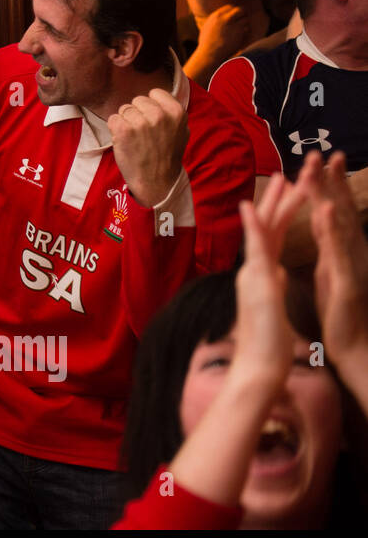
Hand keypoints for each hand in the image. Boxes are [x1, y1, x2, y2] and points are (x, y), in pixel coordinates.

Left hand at [108, 88, 188, 207]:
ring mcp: (141, 122)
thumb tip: (159, 96)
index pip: (154, 92)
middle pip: (137, 100)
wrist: (156, 182)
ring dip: (125, 122)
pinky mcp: (123, 131)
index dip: (150, 106)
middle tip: (142, 133)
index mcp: (176, 111)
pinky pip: (113, 119)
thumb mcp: (180, 131)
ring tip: (135, 139)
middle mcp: (159, 115)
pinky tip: (124, 141)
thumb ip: (171, 113)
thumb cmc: (166, 156)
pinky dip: (115, 129)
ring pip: (124, 109)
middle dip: (137, 113)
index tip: (151, 120)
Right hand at [194, 4, 249, 63]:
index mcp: (216, 16)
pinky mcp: (239, 31)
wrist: (210, 53)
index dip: (233, 11)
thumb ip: (214, 21)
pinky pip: (247, 28)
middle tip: (241, 20)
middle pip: (240, 9)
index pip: (230, 7)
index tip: (234, 17)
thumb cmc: (206, 43)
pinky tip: (241, 36)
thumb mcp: (206, 28)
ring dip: (244, 24)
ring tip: (240, 30)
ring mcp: (233, 24)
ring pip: (245, 18)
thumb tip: (217, 18)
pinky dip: (246, 31)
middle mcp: (225, 18)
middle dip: (242, 15)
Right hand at [232, 168, 309, 389]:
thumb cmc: (268, 344)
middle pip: (269, 227)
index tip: (290, 190)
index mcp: (264, 274)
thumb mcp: (274, 307)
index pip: (275, 236)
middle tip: (288, 171)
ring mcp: (253, 274)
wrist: (259, 365)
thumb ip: (272, 286)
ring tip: (282, 177)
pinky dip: (251, 227)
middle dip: (280, 199)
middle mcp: (255, 269)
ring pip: (264, 231)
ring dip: (273, 203)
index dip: (282, 213)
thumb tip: (277, 273)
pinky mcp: (255, 282)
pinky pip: (254, 249)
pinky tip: (248, 207)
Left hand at [307, 152, 367, 364]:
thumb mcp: (331, 268)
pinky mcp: (348, 280)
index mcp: (342, 249)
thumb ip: (328, 243)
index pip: (333, 211)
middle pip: (341, 210)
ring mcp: (352, 264)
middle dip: (333, 181)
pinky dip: (332, 228)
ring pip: (341, 224)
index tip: (321, 159)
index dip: (327, 185)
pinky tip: (325, 210)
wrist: (354, 346)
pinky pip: (338, 250)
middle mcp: (352, 252)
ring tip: (325, 170)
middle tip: (328, 151)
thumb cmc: (342, 308)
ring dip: (332, 195)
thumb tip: (322, 218)